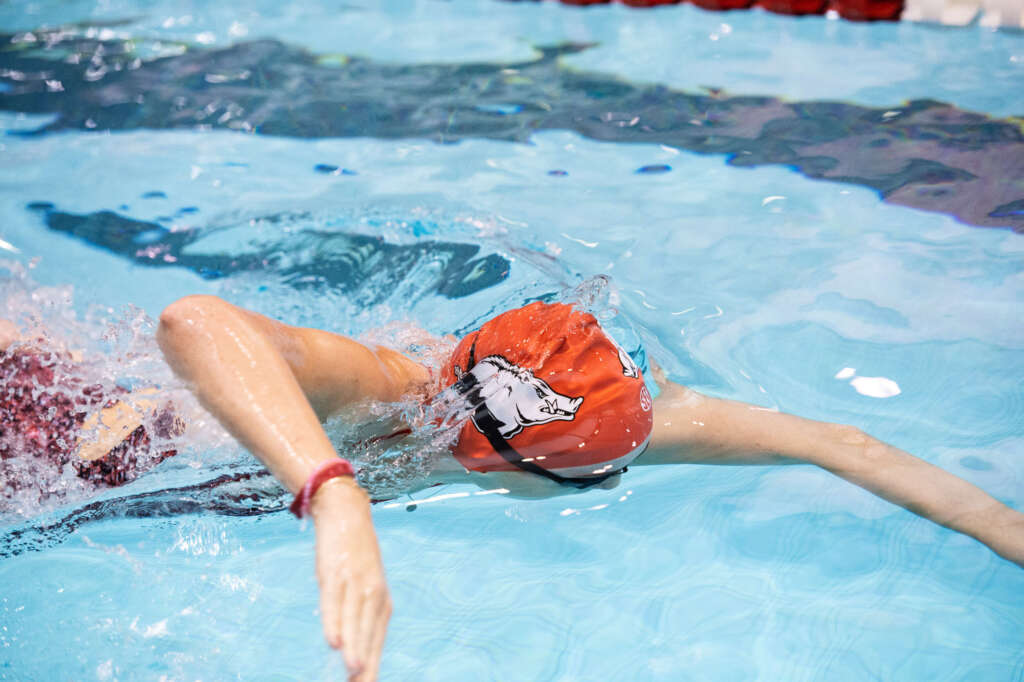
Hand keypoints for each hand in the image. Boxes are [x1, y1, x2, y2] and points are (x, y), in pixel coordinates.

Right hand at [311, 477, 391, 680]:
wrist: (345, 513)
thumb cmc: (353, 555)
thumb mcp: (363, 584)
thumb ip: (359, 614)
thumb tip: (349, 645)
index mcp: (381, 599)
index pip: (377, 638)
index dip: (373, 662)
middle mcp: (371, 592)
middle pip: (368, 634)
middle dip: (365, 663)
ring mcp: (353, 582)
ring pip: (354, 620)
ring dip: (354, 647)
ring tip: (354, 671)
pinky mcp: (334, 572)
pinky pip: (333, 602)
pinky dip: (334, 621)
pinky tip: (333, 641)